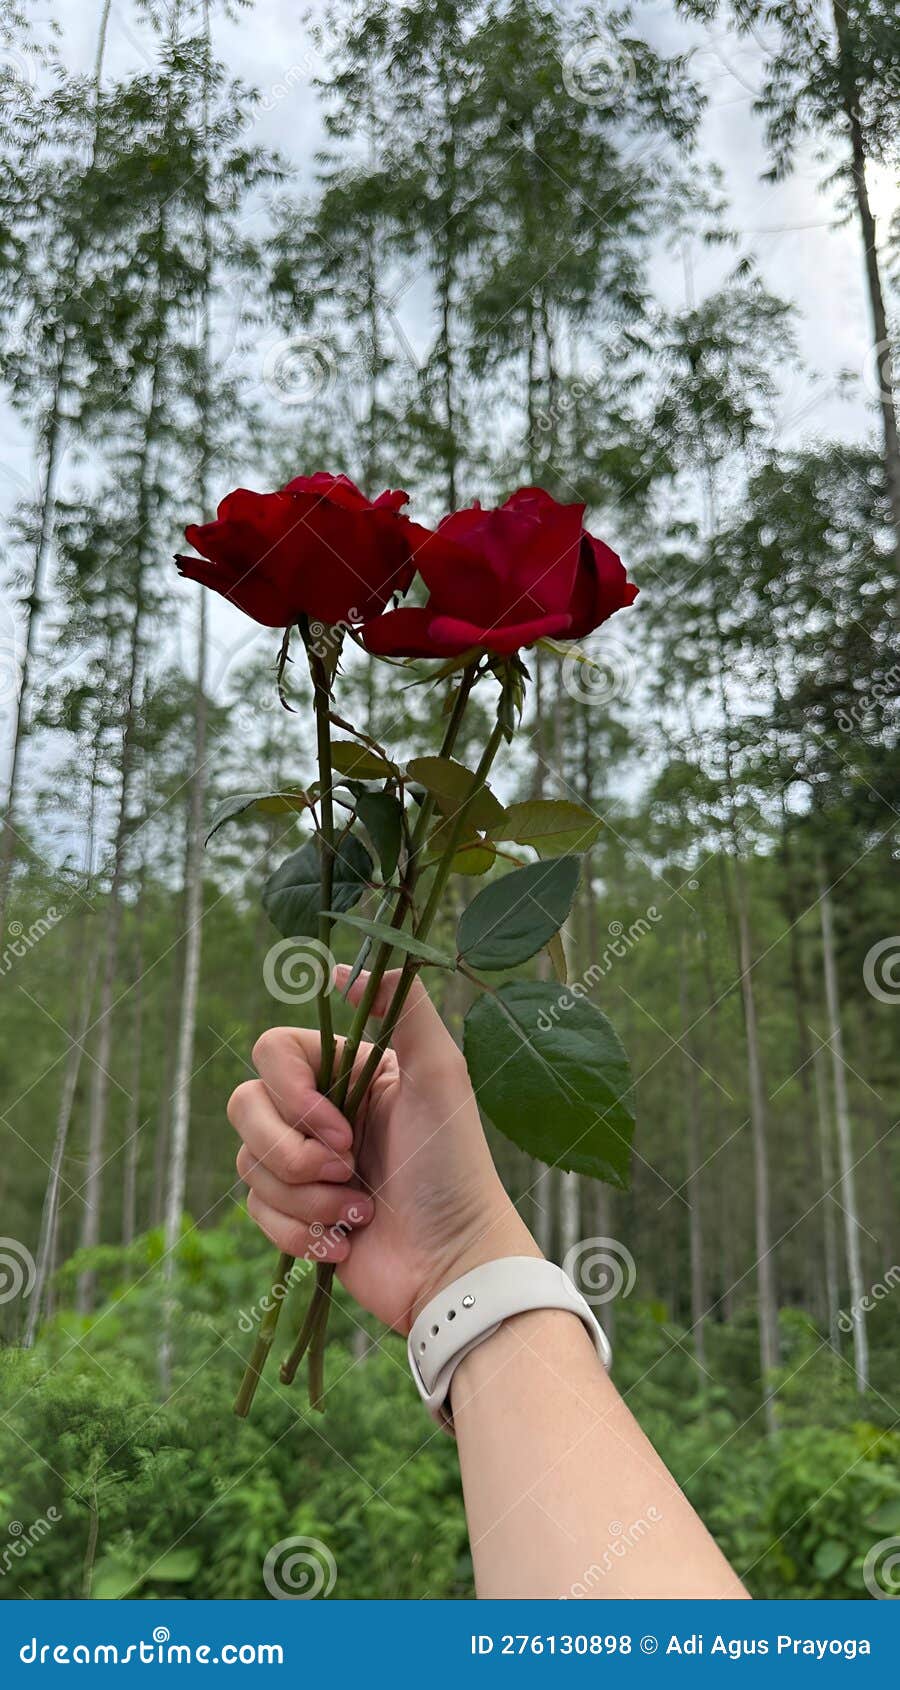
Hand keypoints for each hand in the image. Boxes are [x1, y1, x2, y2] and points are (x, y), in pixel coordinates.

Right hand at [228, 968, 539, 1331]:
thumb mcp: (442, 1074)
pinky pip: (255, 1210)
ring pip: (247, 1163)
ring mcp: (303, 1164)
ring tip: (360, 1211)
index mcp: (347, 1072)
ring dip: (307, 1197)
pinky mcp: (294, 1214)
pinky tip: (348, 1240)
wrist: (452, 1264)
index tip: (343, 1128)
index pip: (272, 1052)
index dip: (294, 1093)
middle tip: (349, 1169)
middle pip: (244, 1106)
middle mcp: (319, 1112)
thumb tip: (341, 971)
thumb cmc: (453, 1166)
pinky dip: (301, 1231)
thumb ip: (404, 1007)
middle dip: (292, 1152)